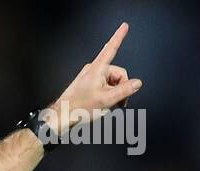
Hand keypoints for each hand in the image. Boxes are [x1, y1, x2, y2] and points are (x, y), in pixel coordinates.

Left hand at [45, 22, 142, 137]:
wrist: (62, 116)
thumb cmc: (79, 107)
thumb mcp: (106, 100)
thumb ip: (124, 91)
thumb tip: (137, 83)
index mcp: (98, 68)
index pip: (112, 48)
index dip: (119, 37)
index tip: (125, 26)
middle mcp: (94, 69)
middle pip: (117, 75)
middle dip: (121, 89)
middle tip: (119, 104)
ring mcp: (91, 77)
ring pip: (112, 83)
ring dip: (114, 94)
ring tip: (108, 106)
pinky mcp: (88, 85)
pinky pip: (104, 86)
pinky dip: (107, 95)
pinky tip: (103, 105)